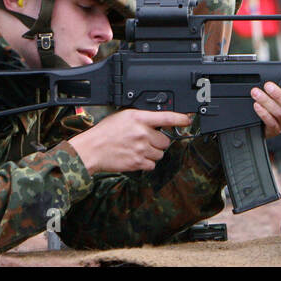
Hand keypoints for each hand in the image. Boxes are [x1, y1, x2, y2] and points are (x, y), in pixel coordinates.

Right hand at [69, 109, 190, 173]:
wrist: (92, 149)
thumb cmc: (105, 132)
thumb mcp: (123, 116)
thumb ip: (141, 118)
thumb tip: (156, 121)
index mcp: (138, 118)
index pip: (166, 116)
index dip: (180, 118)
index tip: (188, 120)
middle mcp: (142, 133)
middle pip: (165, 140)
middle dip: (158, 142)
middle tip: (146, 141)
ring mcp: (141, 149)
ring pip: (160, 153)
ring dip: (152, 153)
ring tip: (138, 149)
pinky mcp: (138, 163)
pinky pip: (152, 164)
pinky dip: (147, 163)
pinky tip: (136, 157)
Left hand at [250, 82, 280, 139]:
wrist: (264, 123)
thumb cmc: (276, 103)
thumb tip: (280, 79)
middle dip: (279, 95)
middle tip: (268, 86)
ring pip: (279, 113)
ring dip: (266, 101)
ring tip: (256, 92)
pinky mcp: (275, 130)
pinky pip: (271, 123)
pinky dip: (264, 114)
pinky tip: (257, 105)